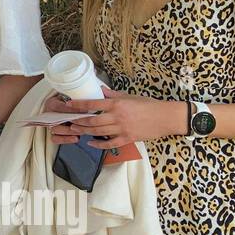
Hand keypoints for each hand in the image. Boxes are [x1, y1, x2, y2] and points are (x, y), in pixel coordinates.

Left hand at [48, 85, 182, 148]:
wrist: (166, 117)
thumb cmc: (149, 105)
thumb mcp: (130, 96)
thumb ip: (114, 95)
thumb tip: (101, 90)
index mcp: (117, 104)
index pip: (93, 104)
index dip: (79, 105)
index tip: (68, 105)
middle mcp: (117, 117)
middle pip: (93, 120)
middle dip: (79, 121)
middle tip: (69, 121)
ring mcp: (122, 129)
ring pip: (98, 132)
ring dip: (85, 131)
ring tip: (75, 130)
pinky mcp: (128, 139)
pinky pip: (110, 143)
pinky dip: (98, 144)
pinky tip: (90, 143)